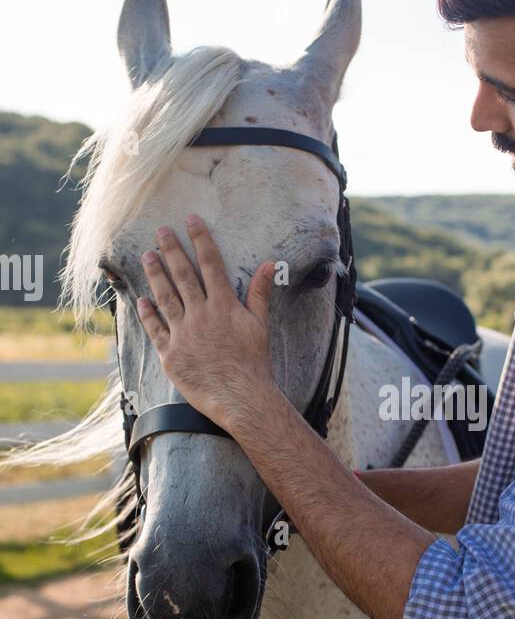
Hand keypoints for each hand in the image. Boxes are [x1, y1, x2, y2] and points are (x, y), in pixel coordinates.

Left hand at [136, 214, 277, 430]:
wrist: (241, 397)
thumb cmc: (254, 363)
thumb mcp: (260, 325)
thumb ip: (260, 293)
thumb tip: (268, 264)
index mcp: (224, 305)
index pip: (211, 264)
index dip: (200, 240)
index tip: (191, 221)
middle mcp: (201, 315)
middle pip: (183, 275)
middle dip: (171, 250)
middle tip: (161, 231)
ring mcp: (183, 334)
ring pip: (165, 297)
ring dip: (155, 275)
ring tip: (147, 256)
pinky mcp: (171, 354)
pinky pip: (155, 330)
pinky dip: (148, 314)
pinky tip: (142, 300)